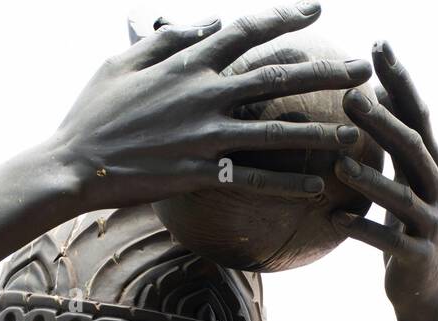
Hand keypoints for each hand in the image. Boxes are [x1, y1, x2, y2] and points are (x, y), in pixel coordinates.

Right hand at [51, 2, 370, 210]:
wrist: (74, 165)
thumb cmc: (92, 113)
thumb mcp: (121, 62)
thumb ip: (167, 40)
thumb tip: (207, 23)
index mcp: (186, 62)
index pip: (245, 31)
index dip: (284, 18)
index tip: (316, 12)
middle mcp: (204, 94)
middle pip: (277, 76)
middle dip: (325, 71)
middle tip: (363, 69)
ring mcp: (205, 135)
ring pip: (275, 129)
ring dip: (319, 130)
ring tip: (355, 132)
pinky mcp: (201, 172)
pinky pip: (253, 178)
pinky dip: (286, 181)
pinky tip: (316, 186)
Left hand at [331, 41, 437, 310]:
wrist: (423, 291)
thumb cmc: (404, 228)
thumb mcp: (402, 183)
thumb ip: (393, 146)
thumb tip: (368, 94)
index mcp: (432, 165)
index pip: (419, 114)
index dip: (401, 80)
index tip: (378, 46)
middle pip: (413, 148)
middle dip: (385, 122)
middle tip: (352, 98)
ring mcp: (432, 223)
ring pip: (402, 197)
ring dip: (372, 179)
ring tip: (340, 163)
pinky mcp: (418, 256)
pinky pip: (388, 242)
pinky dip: (363, 230)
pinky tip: (336, 220)